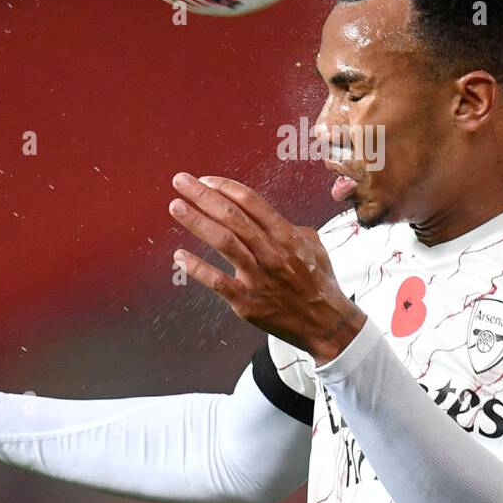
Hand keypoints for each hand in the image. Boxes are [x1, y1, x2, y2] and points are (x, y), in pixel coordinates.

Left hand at [168, 173, 365, 365]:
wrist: (325, 322)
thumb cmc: (318, 283)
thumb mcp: (313, 245)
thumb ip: (288, 228)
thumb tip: (268, 216)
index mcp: (286, 236)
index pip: (251, 202)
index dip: (225, 187)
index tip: (206, 180)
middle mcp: (271, 253)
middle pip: (233, 216)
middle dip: (203, 196)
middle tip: (181, 182)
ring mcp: (258, 277)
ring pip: (224, 242)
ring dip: (197, 222)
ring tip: (177, 207)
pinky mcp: (247, 302)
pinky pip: (218, 282)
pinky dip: (197, 268)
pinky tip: (180, 256)